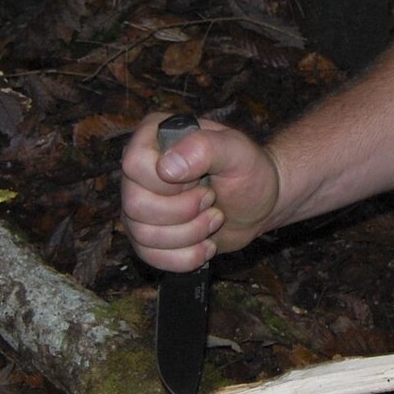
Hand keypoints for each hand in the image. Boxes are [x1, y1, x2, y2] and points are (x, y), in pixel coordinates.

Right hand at [119, 113, 280, 270]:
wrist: (259, 204)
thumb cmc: (249, 172)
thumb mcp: (237, 151)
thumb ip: (204, 148)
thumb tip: (166, 168)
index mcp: (153, 136)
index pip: (134, 165)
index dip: (169, 184)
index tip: (200, 181)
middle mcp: (138, 170)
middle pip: (135, 205)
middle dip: (184, 212)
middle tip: (212, 200)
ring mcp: (139, 203)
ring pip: (141, 235)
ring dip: (189, 234)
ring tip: (215, 219)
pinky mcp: (147, 234)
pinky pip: (149, 256)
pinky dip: (184, 257)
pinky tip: (206, 245)